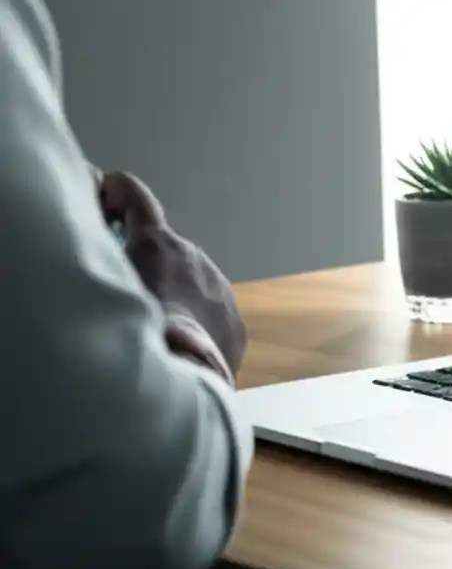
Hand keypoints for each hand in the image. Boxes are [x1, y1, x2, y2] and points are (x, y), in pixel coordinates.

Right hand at [98, 171, 246, 380]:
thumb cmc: (133, 329)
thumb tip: (99, 251)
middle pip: (167, 254)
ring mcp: (221, 291)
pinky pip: (211, 318)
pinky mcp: (236, 323)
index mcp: (159, 244)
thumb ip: (103, 260)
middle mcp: (196, 259)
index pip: (138, 200)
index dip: (121, 192)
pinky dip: (196, 328)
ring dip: (176, 300)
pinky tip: (178, 351)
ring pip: (192, 287)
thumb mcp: (105, 286)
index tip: (110, 193)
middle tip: (128, 296)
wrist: (180, 376)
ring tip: (154, 332)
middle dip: (150, 268)